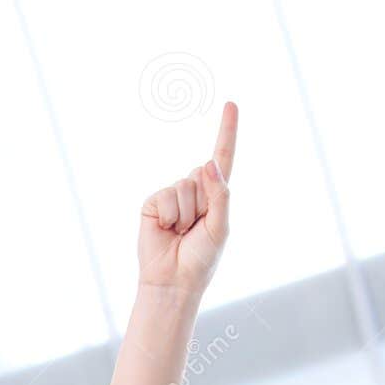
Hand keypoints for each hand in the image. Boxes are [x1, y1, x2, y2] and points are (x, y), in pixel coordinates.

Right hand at [137, 102, 237, 297]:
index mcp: (215, 194)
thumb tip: (207, 163)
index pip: (222, 157)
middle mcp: (193, 190)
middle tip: (194, 229)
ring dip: (186, 214)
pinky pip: (166, 197)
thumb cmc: (201, 258)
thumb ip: (220, 194)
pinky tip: (166, 231)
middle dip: (202, 203)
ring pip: (185, 186)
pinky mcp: (153, 203)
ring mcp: (172, 196)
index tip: (231, 103)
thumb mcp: (221, 226)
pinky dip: (170, 216)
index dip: (227, 130)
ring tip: (180, 233)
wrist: (173, 281)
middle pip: (203, 175)